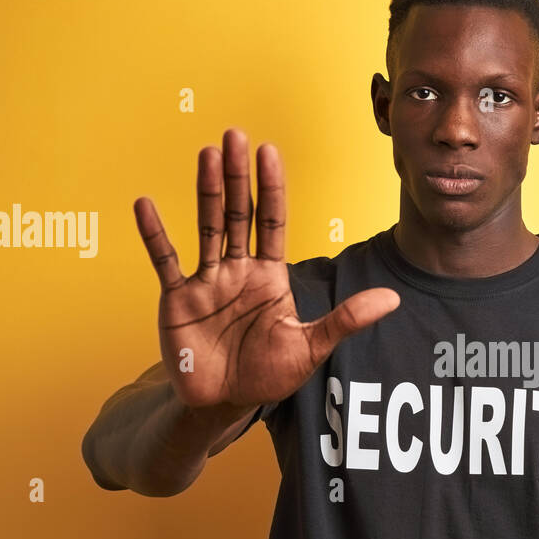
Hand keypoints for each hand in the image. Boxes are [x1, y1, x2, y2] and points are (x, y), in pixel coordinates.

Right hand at [133, 128, 400, 408]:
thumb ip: (346, 320)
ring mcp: (206, 281)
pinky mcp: (176, 298)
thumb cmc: (267, 374)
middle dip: (238, 176)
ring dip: (206, 191)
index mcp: (270, 275)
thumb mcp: (311, 347)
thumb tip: (393, 299)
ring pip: (207, 227)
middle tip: (235, 135)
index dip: (272, 188)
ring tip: (207, 154)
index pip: (272, 222)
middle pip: (238, 214)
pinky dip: (154, 234)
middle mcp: (237, 270)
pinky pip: (163, 261)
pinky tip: (145, 205)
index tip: (270, 151)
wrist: (225, 402)